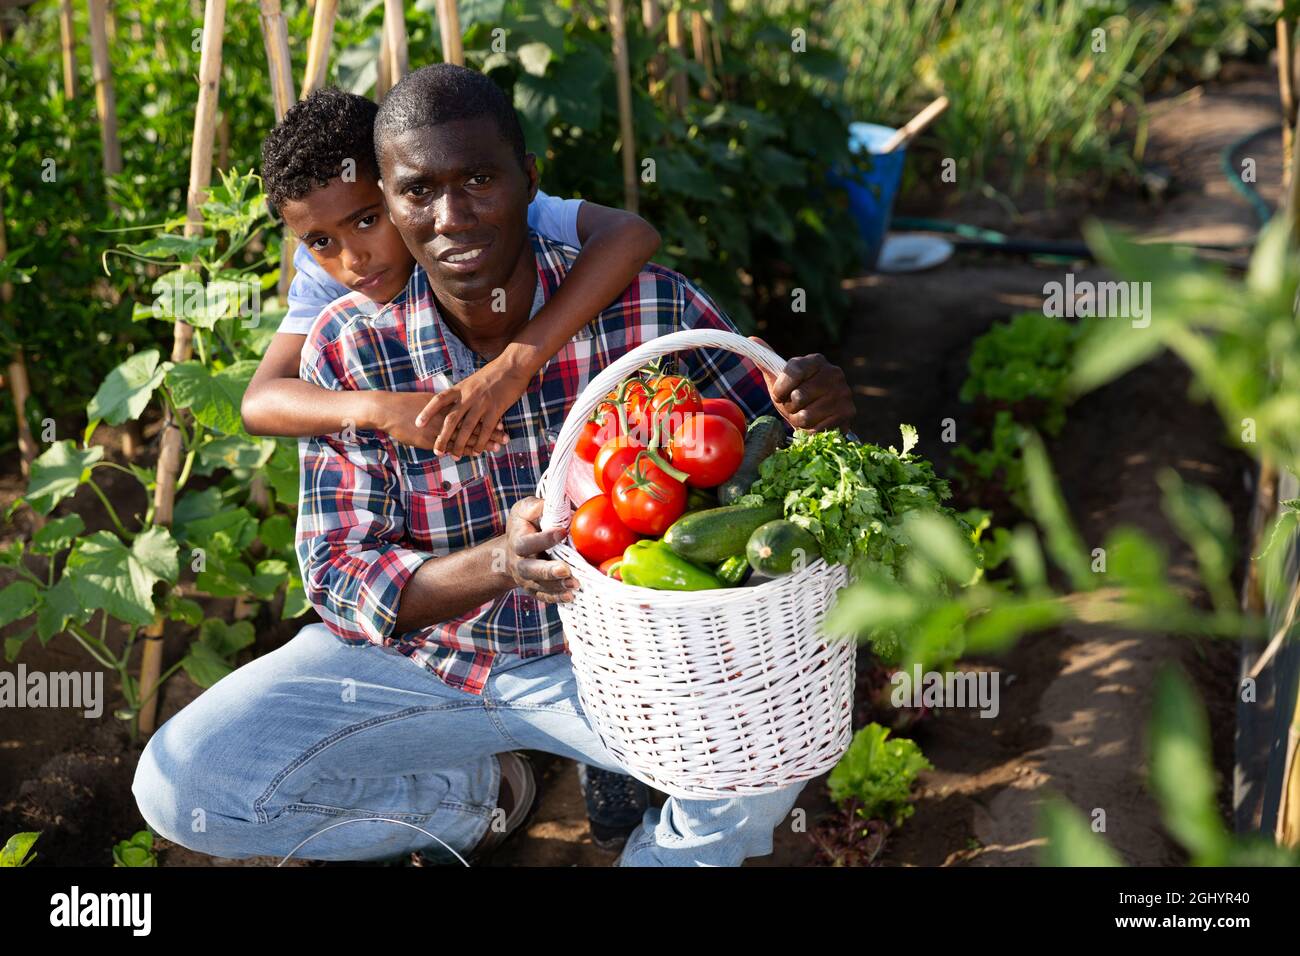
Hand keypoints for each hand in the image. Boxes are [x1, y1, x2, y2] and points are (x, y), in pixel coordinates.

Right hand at [368, 390, 506, 453]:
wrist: (388, 409)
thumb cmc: (407, 404)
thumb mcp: (428, 400)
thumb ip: (444, 404)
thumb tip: (454, 404)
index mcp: (448, 404)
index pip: (472, 412)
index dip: (487, 418)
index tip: (501, 422)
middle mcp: (447, 415)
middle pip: (474, 424)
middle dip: (490, 432)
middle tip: (506, 437)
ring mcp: (440, 428)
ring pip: (465, 436)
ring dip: (482, 443)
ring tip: (497, 447)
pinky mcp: (430, 439)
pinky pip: (450, 446)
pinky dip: (463, 450)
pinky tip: (475, 453)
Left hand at [416, 361, 526, 456]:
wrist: (512, 366)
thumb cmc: (492, 373)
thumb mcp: (472, 380)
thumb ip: (461, 393)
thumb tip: (451, 403)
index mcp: (460, 388)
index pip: (439, 400)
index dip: (427, 412)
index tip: (418, 423)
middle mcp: (468, 396)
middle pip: (451, 419)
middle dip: (442, 437)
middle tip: (436, 451)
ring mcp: (482, 403)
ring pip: (467, 428)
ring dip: (461, 444)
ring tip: (455, 456)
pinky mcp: (496, 409)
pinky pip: (486, 430)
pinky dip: (481, 443)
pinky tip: (477, 452)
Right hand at [504, 496, 579, 603]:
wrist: (508, 554)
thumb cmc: (522, 527)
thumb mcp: (524, 511)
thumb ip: (536, 507)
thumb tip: (555, 504)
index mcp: (518, 542)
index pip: (528, 542)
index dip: (545, 538)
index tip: (563, 532)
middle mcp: (520, 563)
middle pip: (531, 569)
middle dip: (548, 571)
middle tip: (565, 570)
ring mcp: (527, 579)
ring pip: (541, 585)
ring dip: (558, 586)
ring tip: (575, 584)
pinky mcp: (535, 589)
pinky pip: (544, 596)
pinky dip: (556, 598)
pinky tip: (570, 597)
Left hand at [748, 336, 855, 432]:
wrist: (822, 416)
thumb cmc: (797, 394)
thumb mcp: (781, 379)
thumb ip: (767, 361)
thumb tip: (752, 338)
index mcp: (816, 361)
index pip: (792, 372)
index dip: (781, 388)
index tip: (779, 395)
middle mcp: (834, 373)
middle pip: (798, 396)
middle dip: (790, 407)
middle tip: (795, 407)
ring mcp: (843, 393)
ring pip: (806, 416)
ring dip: (799, 421)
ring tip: (804, 416)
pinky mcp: (848, 413)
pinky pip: (817, 429)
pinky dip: (811, 431)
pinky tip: (815, 424)